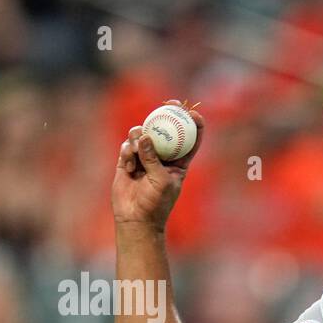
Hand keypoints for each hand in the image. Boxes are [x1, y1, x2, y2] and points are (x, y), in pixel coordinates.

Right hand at [111, 100, 203, 230]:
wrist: (136, 218)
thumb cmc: (156, 203)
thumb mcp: (161, 181)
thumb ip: (153, 158)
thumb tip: (144, 135)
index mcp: (179, 163)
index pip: (190, 140)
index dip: (194, 124)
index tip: (193, 113)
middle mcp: (162, 158)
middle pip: (167, 130)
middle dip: (168, 114)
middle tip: (168, 104)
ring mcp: (144, 158)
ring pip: (143, 135)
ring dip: (140, 135)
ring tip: (137, 144)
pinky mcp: (128, 161)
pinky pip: (127, 147)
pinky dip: (128, 151)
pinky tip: (129, 162)